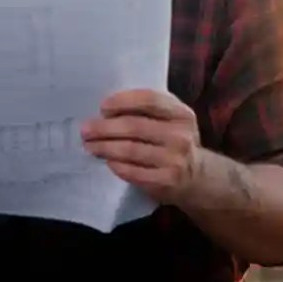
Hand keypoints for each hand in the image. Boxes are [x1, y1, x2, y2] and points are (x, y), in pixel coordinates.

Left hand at [80, 89, 203, 205]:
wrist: (197, 176)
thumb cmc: (174, 140)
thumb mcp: (171, 119)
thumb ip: (148, 110)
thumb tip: (106, 111)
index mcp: (181, 113)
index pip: (149, 100)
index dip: (123, 101)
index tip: (103, 107)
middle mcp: (180, 135)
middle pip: (134, 126)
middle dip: (104, 128)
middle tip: (85, 130)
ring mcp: (174, 160)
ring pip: (130, 150)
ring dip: (104, 147)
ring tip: (90, 145)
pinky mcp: (165, 181)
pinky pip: (132, 172)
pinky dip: (116, 165)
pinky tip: (107, 161)